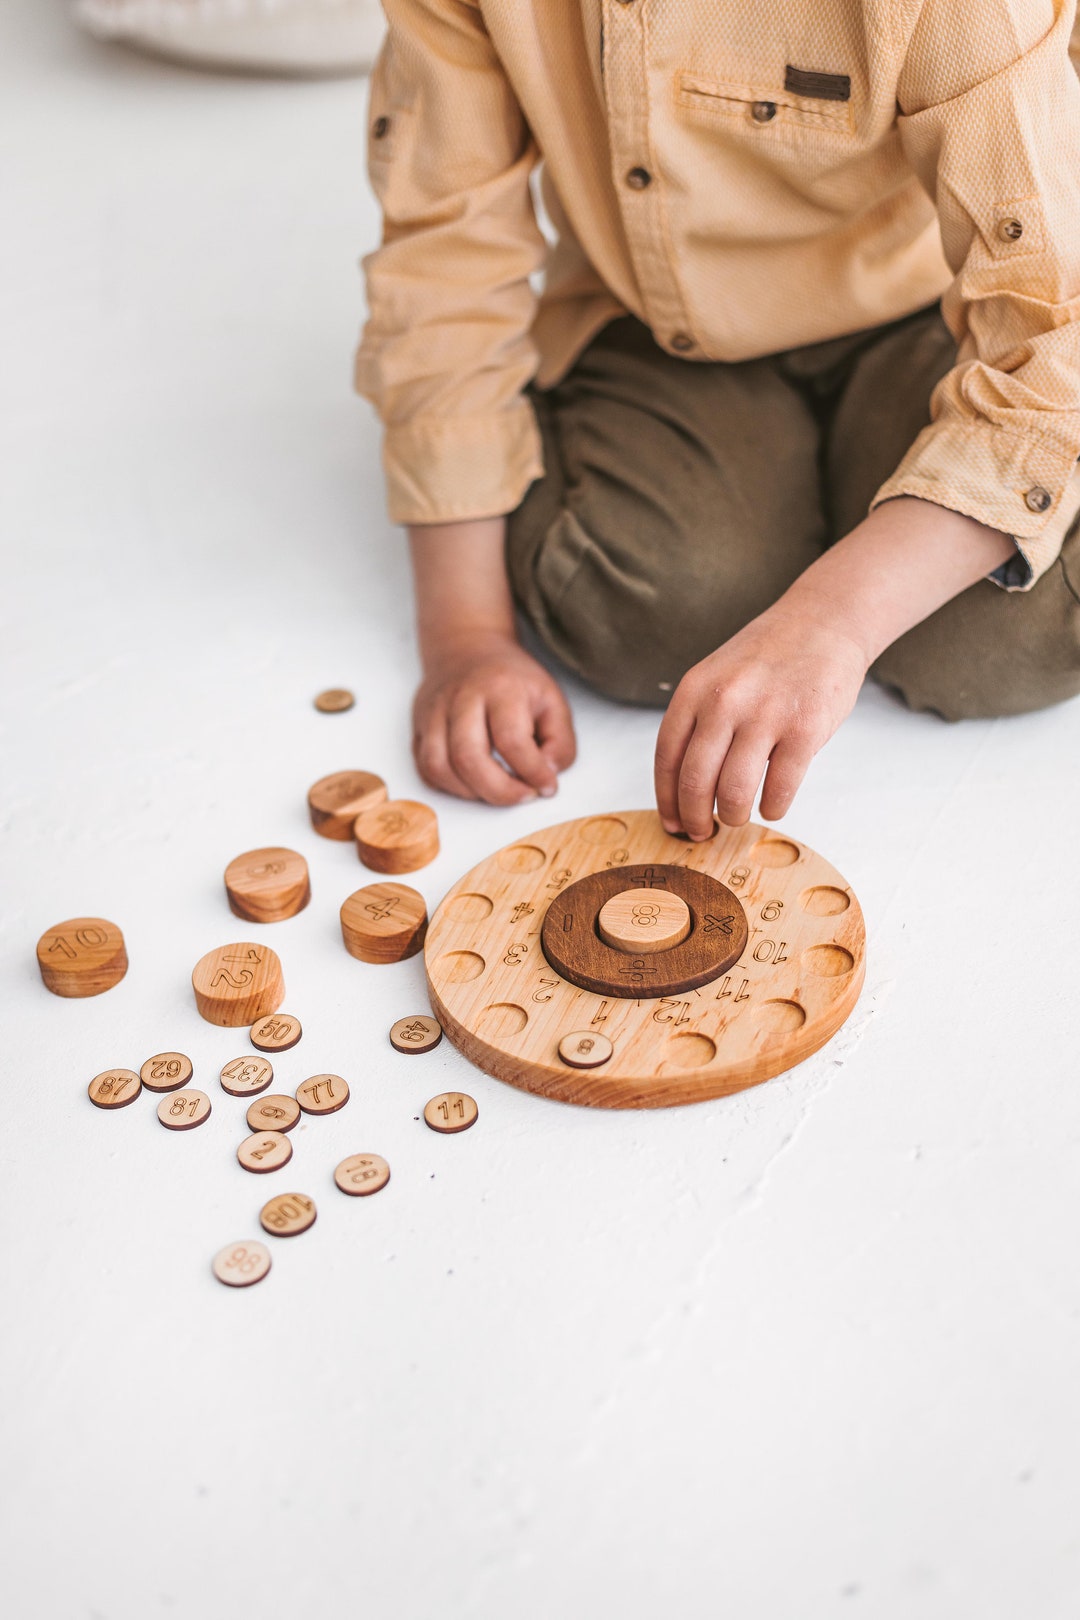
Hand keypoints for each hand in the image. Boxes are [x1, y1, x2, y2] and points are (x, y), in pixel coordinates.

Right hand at [413, 631, 576, 804]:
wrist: (467, 647)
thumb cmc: (512, 679)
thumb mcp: (552, 700)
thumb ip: (560, 742)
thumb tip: (546, 777)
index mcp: (500, 688)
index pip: (512, 741)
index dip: (532, 772)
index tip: (547, 786)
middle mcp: (461, 698)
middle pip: (468, 757)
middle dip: (500, 791)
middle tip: (523, 796)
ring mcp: (433, 712)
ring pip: (439, 767)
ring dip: (471, 792)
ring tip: (497, 790)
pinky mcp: (418, 726)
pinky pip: (426, 768)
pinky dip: (449, 786)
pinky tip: (474, 784)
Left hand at [654, 598, 868, 836]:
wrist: (823, 622)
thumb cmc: (767, 657)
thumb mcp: (717, 677)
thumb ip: (698, 721)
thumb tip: (683, 789)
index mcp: (694, 690)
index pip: (666, 758)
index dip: (667, 800)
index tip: (672, 822)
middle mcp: (724, 701)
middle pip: (695, 781)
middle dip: (695, 818)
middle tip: (703, 831)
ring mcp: (765, 715)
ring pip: (734, 792)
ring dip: (732, 816)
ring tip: (737, 816)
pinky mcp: (805, 728)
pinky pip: (779, 789)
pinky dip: (772, 808)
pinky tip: (772, 806)